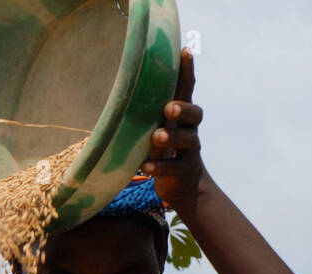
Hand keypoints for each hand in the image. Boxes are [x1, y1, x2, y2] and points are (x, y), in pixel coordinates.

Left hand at [142, 47, 206, 210]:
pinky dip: (159, 167)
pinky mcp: (184, 172)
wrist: (182, 185)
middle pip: (195, 114)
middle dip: (183, 109)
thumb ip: (146, 113)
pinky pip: (174, 168)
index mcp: (181, 116)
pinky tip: (145, 166)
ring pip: (188, 140)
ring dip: (171, 137)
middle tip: (168, 107)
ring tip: (156, 137)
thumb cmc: (163, 149)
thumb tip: (116, 90)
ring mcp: (190, 152)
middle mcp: (190, 130)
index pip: (187, 90)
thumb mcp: (157, 128)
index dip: (187, 71)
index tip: (184, 51)